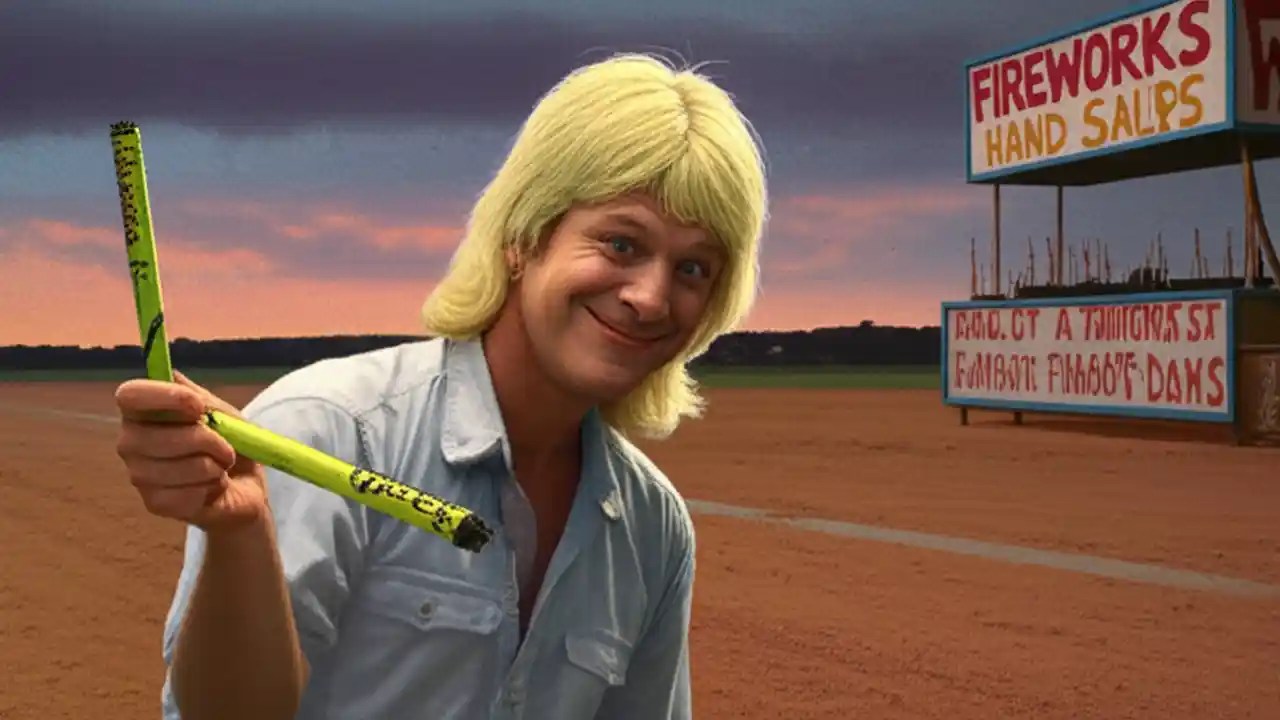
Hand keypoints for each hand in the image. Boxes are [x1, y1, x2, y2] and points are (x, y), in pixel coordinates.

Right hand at [114, 371, 268, 531]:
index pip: (129, 395)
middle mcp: (131, 442)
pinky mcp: (154, 504)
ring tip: (220, 467)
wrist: (246, 487)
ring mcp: (139, 475)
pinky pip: (182, 495)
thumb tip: (172, 376)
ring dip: (211, 467)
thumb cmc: (229, 443)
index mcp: (143, 411)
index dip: (164, 398)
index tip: (197, 407)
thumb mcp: (222, 413)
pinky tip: (211, 488)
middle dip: (201, 440)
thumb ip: (197, 395)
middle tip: (225, 447)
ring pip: (172, 468)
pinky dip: (208, 489)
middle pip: (150, 436)